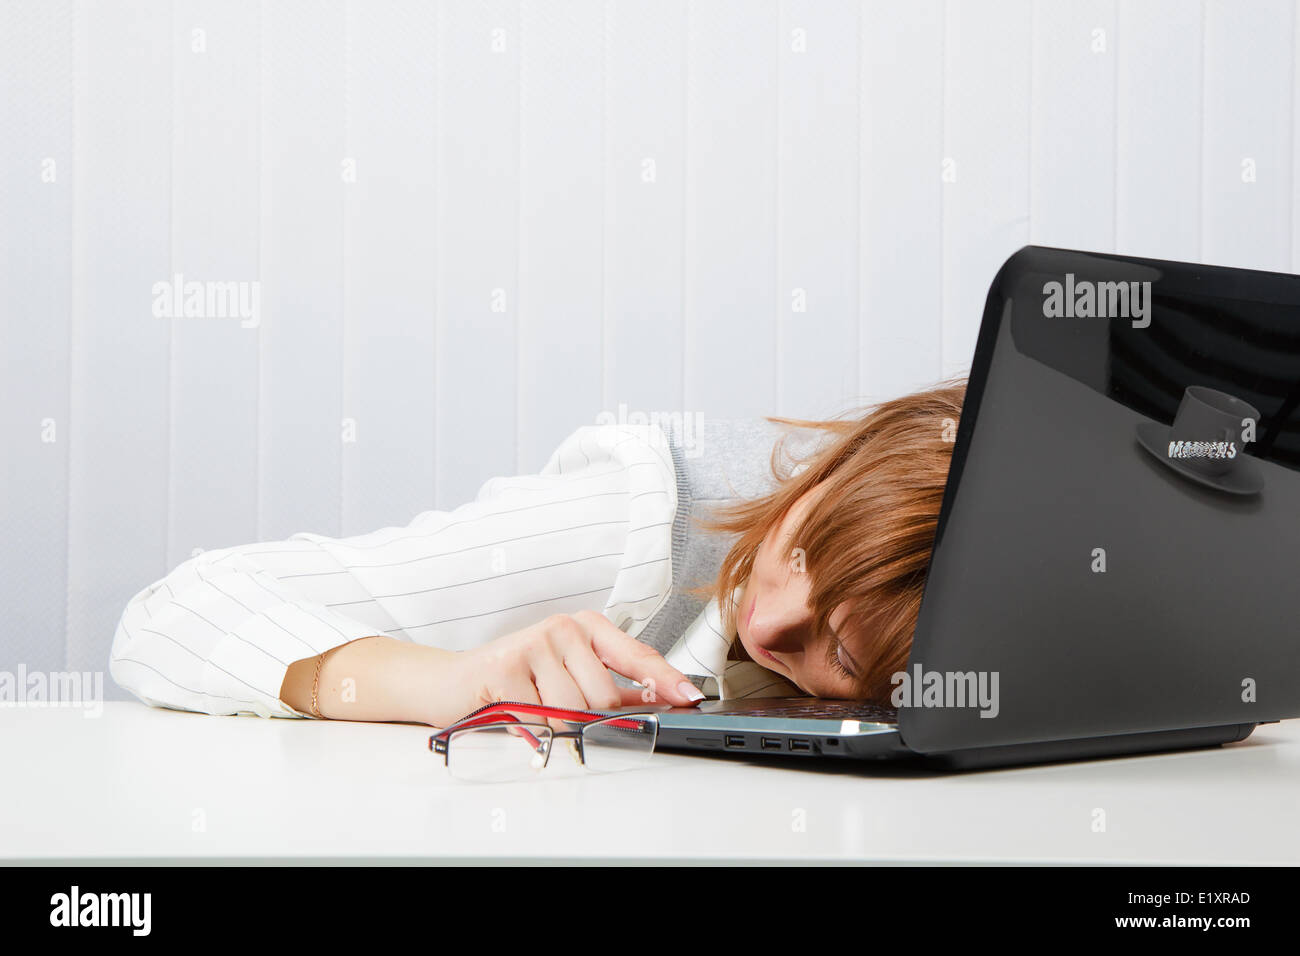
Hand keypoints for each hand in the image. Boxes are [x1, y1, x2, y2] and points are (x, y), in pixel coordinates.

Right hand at [428, 610, 704, 728]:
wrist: (452, 682)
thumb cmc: (515, 680)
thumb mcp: (568, 675)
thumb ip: (612, 688)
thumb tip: (659, 701)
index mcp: (585, 628)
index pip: (637, 655)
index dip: (666, 679)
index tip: (689, 696)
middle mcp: (563, 628)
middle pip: (604, 697)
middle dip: (586, 719)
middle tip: (555, 710)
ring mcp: (534, 643)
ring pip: (572, 712)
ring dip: (554, 725)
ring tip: (533, 709)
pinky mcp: (507, 666)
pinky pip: (539, 718)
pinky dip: (529, 727)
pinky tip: (514, 710)